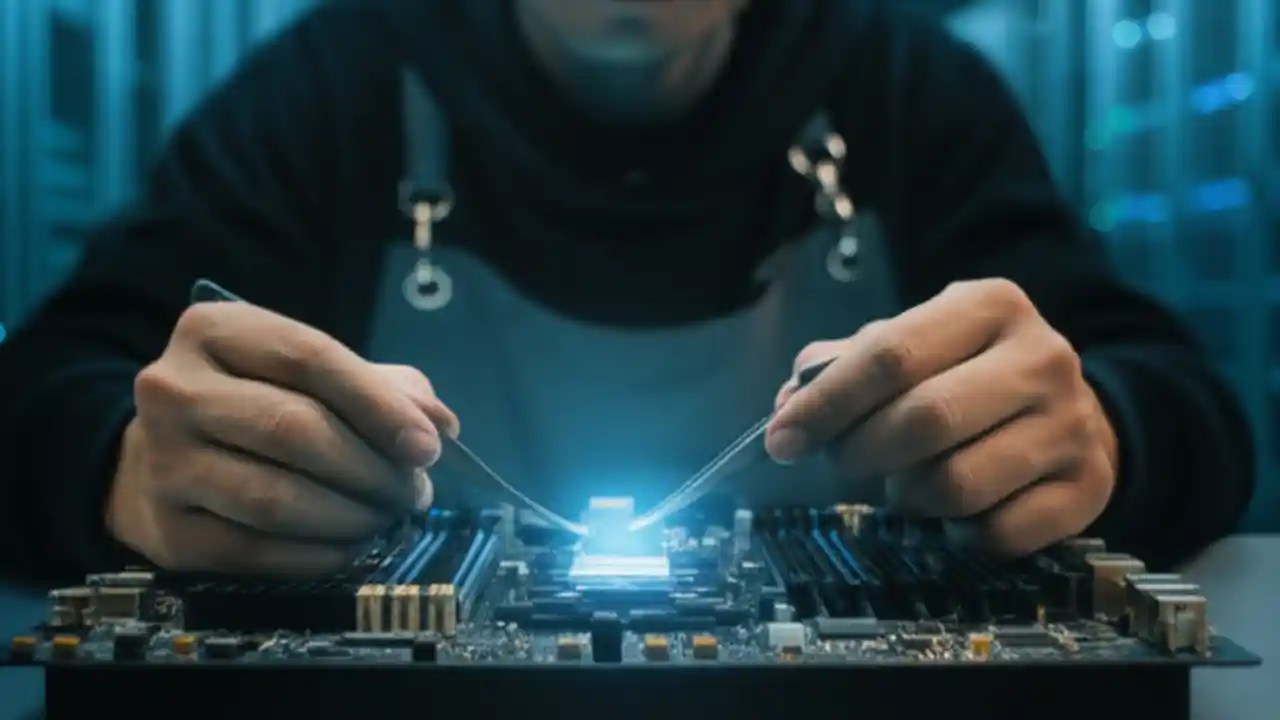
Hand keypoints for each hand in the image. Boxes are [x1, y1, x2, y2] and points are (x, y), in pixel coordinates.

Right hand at [107, 301, 458, 575]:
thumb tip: (438, 425)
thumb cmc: (255, 404)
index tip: (428, 446)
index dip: (379, 405)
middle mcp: (172, 390)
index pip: (310, 359)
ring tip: (386, 517)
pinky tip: (349, 546)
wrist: (159, 461)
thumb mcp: (310, 374)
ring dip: (351, 516)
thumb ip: (381, 387)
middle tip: (413, 491)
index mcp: (214, 330)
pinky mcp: (167, 532)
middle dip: (372, 468)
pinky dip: (320, 554)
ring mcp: (161, 463)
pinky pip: (259, 552)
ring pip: (277, 499)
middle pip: (294, 430)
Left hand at [767, 279, 1118, 557]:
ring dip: (908, 496)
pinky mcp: (1089, 490)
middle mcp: (1042, 358)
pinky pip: (996, 534)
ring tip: (905, 482)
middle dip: (859, 451)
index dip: (826, 403)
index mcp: (990, 305)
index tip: (782, 439)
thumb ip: (841, 366)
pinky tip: (957, 512)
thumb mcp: (911, 347)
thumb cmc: (966, 376)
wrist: (1070, 413)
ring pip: (957, 485)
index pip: (892, 354)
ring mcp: (1073, 426)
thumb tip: (787, 405)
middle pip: (925, 419)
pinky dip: (958, 535)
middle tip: (839, 461)